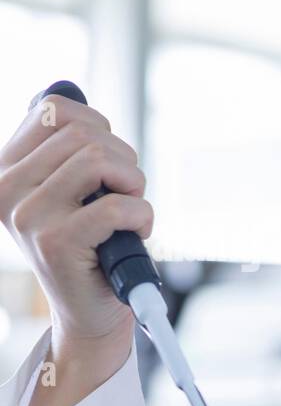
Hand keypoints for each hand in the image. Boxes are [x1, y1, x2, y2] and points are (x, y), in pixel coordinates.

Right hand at [0, 93, 147, 345]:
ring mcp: (27, 216)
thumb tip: (66, 94)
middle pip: (85, 133)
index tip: (107, 161)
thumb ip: (63, 146)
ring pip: (100, 160)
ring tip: (129, 213)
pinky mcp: (57, 243)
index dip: (98, 127)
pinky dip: (142, 216)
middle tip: (125, 194)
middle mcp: (5, 189)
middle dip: (124, 160)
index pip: (53, 110)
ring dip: (134, 185)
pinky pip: (117, 206)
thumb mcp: (68, 188)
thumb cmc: (91, 246)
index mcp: (5, 169)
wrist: (90, 311)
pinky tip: (135, 232)